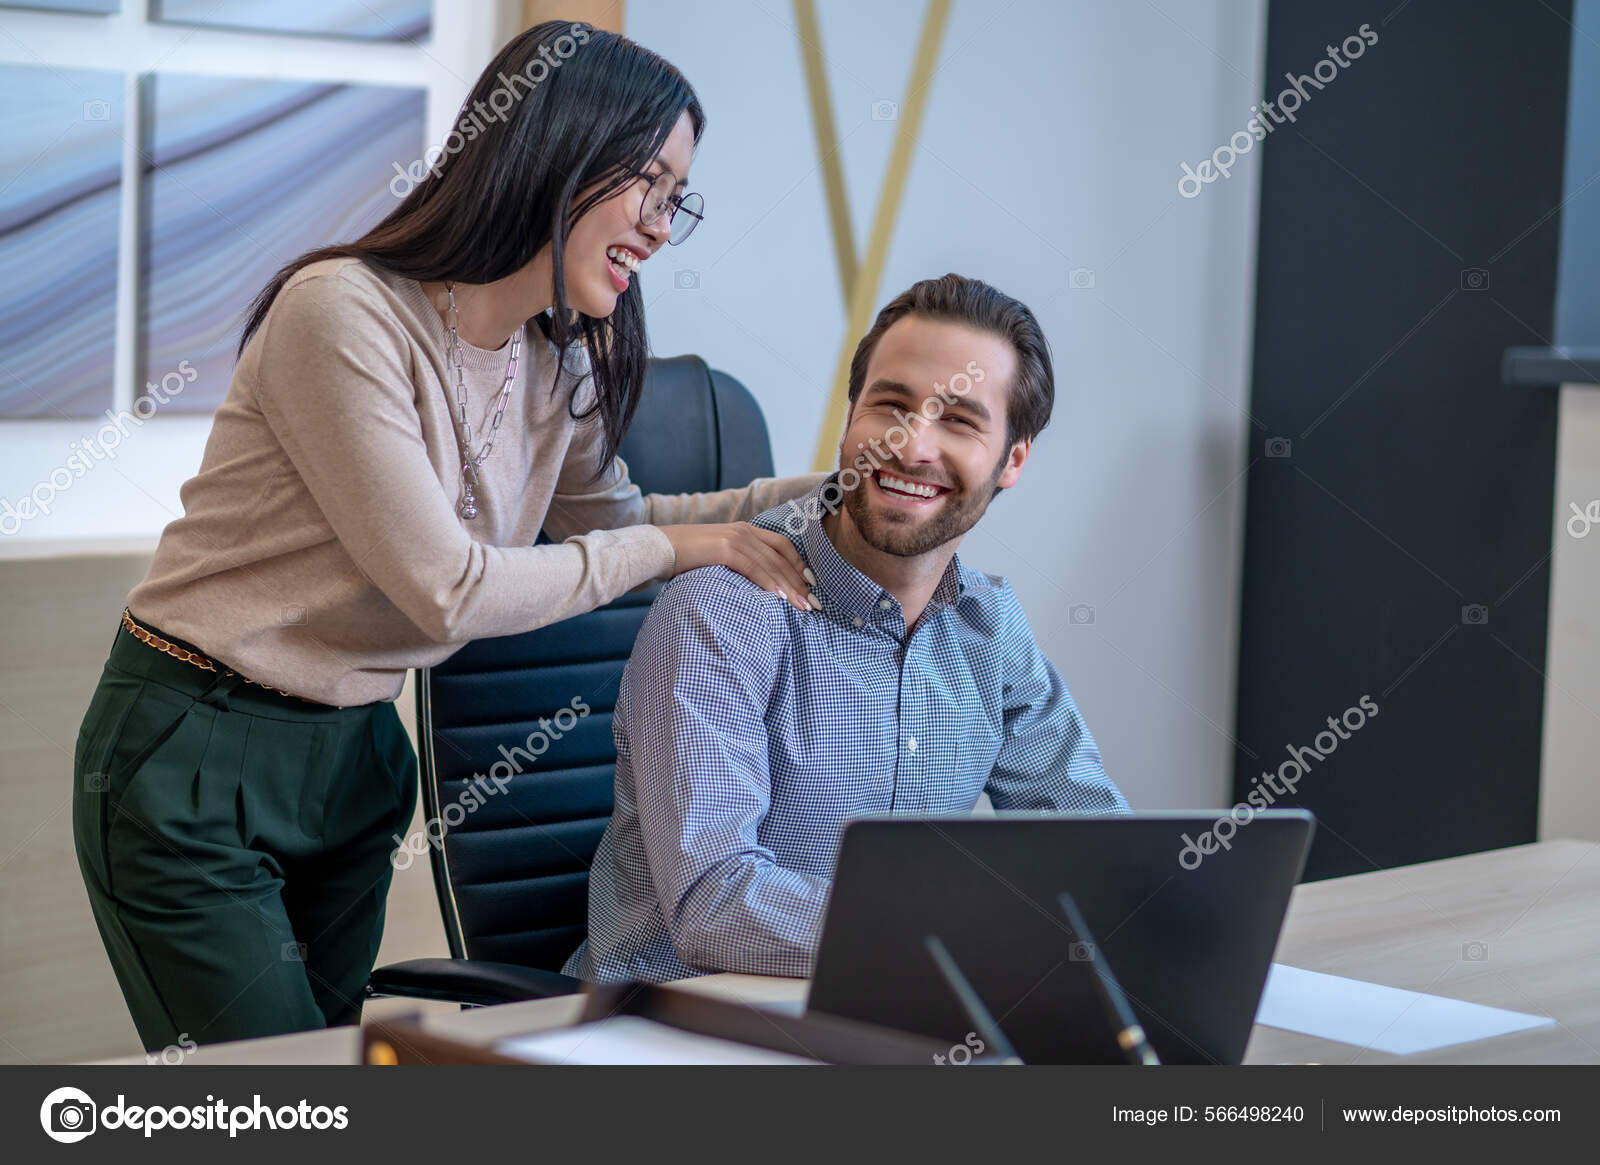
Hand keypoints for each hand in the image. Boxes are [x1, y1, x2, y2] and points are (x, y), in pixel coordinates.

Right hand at [659, 523, 816, 612]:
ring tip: (803, 607)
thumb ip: (737, 564)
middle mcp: (744, 531)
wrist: (658, 549)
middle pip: (782, 556)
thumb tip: (754, 587)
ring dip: (790, 587)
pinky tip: (781, 599)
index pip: (782, 546)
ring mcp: (735, 538)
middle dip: (800, 581)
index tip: (811, 584)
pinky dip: (771, 584)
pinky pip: (755, 569)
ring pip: (772, 564)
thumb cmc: (684, 559)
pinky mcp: (725, 549)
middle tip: (814, 603)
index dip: (799, 565)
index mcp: (744, 530)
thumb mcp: (716, 557)